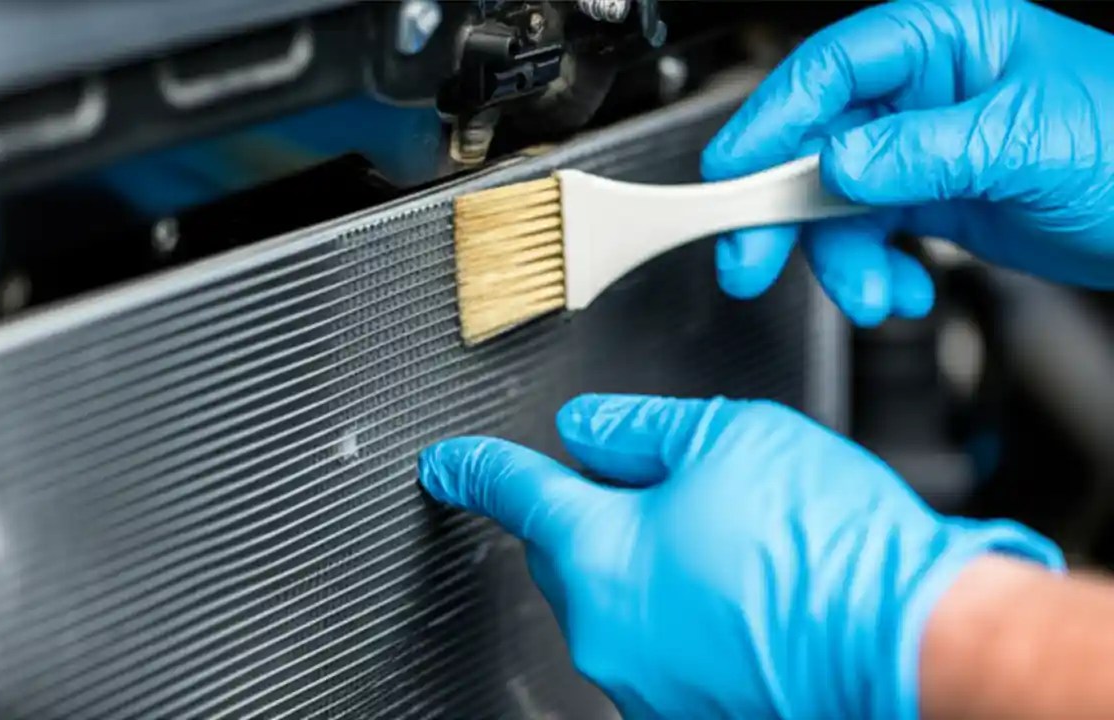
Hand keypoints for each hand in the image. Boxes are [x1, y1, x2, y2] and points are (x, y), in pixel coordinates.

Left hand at [418, 395, 1062, 718]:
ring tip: (740, 550)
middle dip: (601, 517)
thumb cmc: (825, 545)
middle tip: (679, 492)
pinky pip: (663, 652)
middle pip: (570, 555)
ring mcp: (645, 687)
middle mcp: (605, 634)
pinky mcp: (688, 715)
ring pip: (621, 607)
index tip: (446, 467)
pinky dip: (686, 621)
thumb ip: (637, 429)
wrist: (910, 645)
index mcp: (597, 553)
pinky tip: (746, 599)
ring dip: (653, 572)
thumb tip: (587, 429)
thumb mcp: (726, 439)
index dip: (474, 469)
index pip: (513, 493)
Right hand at [701, 0, 1113, 325]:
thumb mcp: (1027, 141)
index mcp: (948, 41)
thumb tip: (838, 162)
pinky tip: (905, 292)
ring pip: (837, 203)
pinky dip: (875, 274)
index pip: (833, 68)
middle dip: (783, 210)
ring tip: (874, 298)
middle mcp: (925, 91)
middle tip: (750, 262)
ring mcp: (923, 149)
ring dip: (841, 261)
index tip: (731, 172)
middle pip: (817, 142)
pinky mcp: (932, 201)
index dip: (772, 119)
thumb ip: (922, 150)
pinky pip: (871, 237)